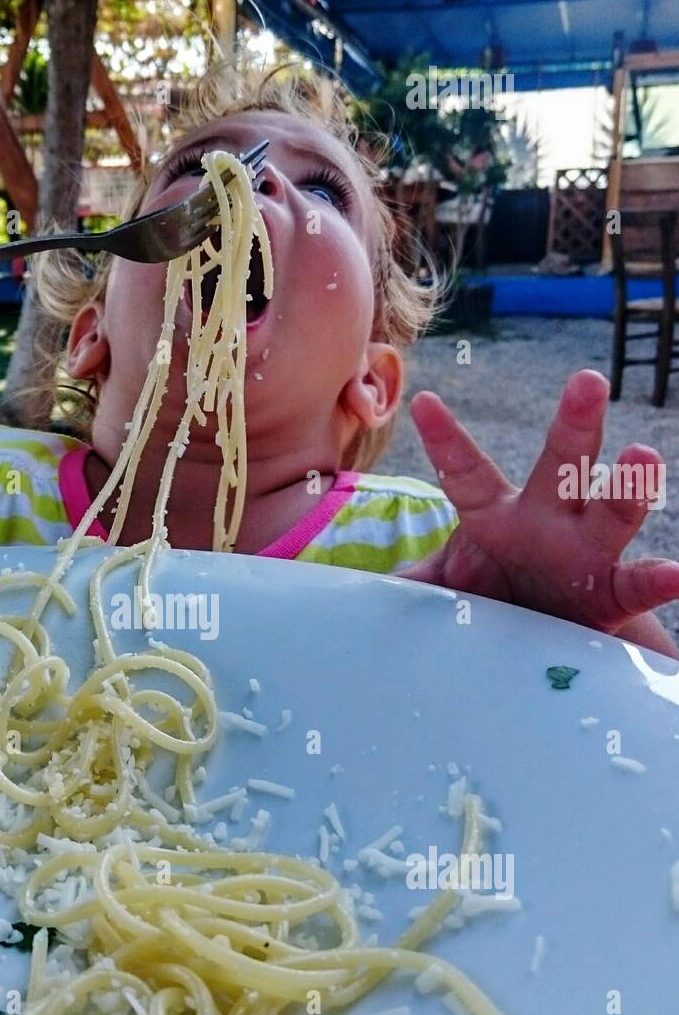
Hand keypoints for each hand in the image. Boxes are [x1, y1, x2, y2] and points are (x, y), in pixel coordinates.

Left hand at [400, 370, 678, 639]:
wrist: (551, 632)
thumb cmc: (497, 591)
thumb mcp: (453, 585)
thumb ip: (417, 583)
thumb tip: (366, 591)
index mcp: (497, 513)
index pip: (467, 472)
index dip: (446, 440)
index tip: (424, 403)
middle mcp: (547, 518)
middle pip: (562, 464)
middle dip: (574, 425)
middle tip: (587, 382)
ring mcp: (586, 551)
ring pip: (610, 511)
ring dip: (628, 486)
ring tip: (642, 456)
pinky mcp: (613, 594)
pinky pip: (638, 584)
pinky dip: (660, 578)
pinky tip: (677, 572)